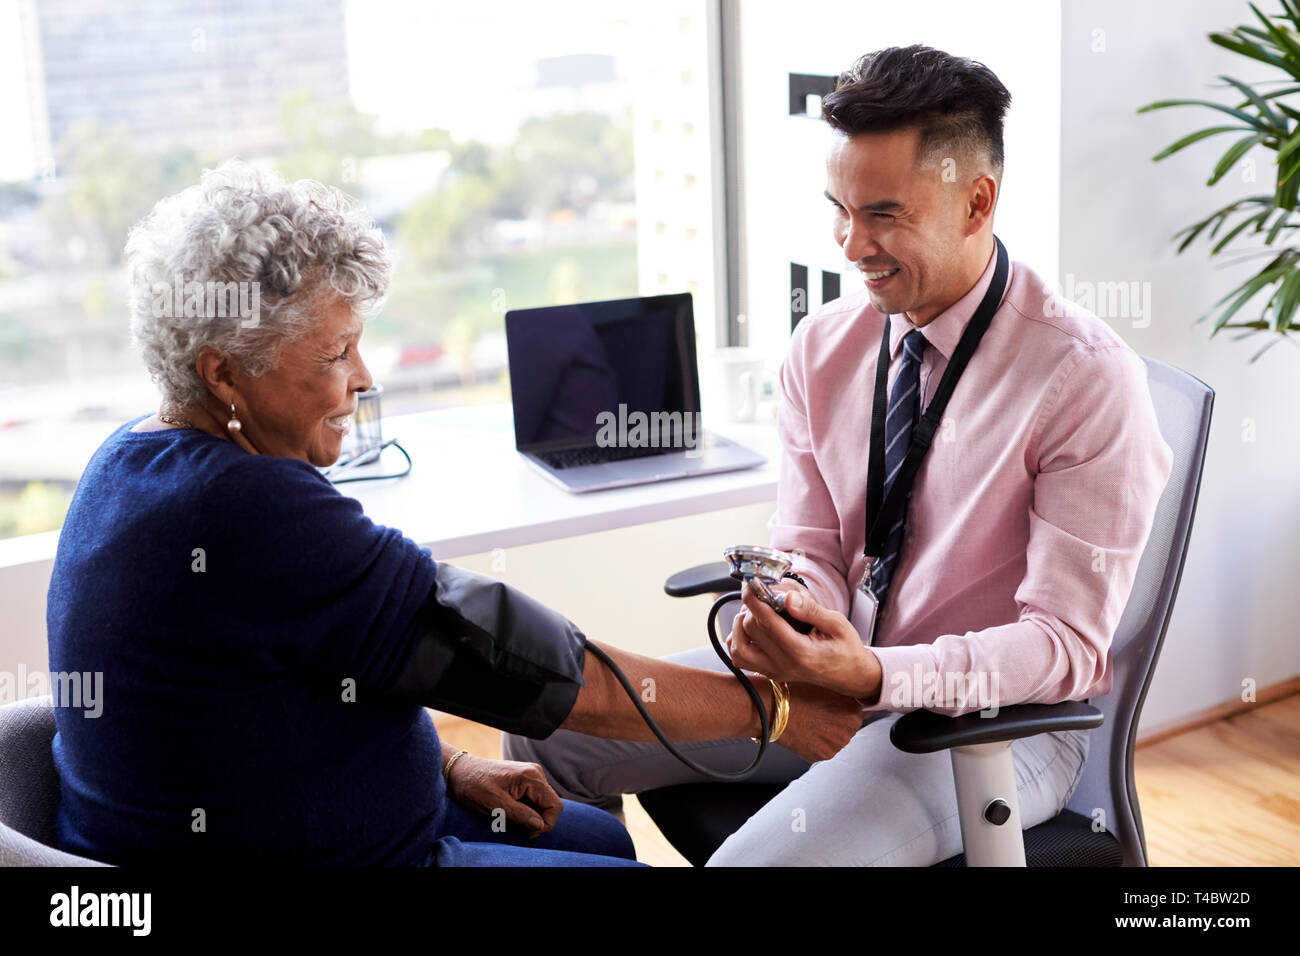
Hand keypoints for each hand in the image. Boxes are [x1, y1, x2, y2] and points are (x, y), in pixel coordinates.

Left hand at [444, 755, 563, 836]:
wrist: (459, 771)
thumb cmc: (474, 785)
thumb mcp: (495, 804)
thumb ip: (520, 814)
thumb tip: (539, 825)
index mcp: (531, 776)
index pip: (554, 806)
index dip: (545, 824)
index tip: (526, 832)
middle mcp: (535, 773)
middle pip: (550, 805)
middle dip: (536, 820)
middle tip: (514, 826)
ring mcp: (530, 776)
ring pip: (541, 804)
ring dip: (529, 816)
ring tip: (508, 816)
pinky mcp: (524, 780)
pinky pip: (533, 800)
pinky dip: (524, 810)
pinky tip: (509, 810)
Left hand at [728, 580, 881, 699]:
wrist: (851, 675)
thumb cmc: (846, 648)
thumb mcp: (837, 624)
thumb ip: (811, 610)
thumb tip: (787, 597)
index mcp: (800, 652)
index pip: (767, 622)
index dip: (754, 600)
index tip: (750, 584)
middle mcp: (783, 665)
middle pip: (750, 631)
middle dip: (750, 608)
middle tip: (761, 596)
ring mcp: (774, 671)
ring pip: (737, 648)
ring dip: (740, 627)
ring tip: (755, 613)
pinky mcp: (770, 673)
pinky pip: (741, 659)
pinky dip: (739, 641)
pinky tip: (752, 630)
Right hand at [771, 680, 863, 762]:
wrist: (772, 709)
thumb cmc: (794, 690)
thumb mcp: (824, 679)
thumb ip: (843, 686)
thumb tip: (850, 688)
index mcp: (854, 705)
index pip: (865, 706)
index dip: (851, 703)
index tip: (842, 703)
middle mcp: (851, 726)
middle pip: (852, 723)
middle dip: (840, 718)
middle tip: (820, 710)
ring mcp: (838, 743)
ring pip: (839, 736)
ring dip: (830, 731)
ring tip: (811, 719)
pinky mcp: (825, 755)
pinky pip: (826, 747)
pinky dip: (818, 742)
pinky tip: (806, 730)